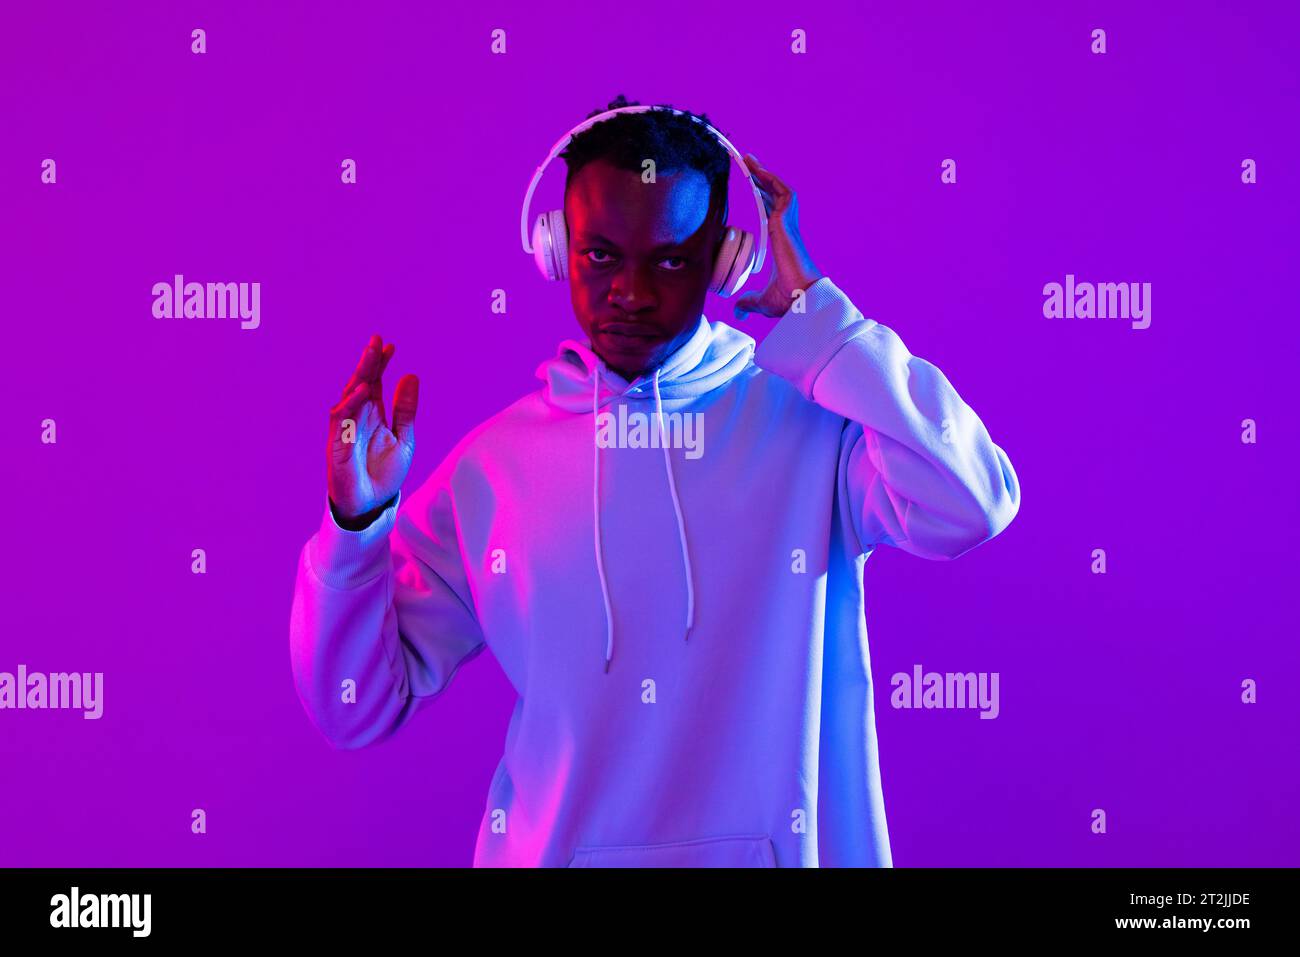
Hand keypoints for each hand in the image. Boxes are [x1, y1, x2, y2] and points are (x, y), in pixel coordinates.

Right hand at [327, 334, 418, 521]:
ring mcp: (346, 429)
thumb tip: (411, 376)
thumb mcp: (404, 439)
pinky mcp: (337, 443)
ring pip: (349, 395)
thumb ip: (406, 410)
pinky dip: (352, 402)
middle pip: (361, 383)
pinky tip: (364, 388)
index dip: (381, 364)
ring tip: (372, 355)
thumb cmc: (385, 473)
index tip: (391, 346)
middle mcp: (358, 418)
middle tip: (377, 340)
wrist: (372, 505)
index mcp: (374, 415)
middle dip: (369, 362)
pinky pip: (341, 418)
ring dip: (360, 374)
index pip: (376, 383)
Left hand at [732, 153, 825, 320]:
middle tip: (749, 163)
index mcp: (781, 242)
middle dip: (762, 179)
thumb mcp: (761, 301)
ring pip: (779, 190)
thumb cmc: (787, 300)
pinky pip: (782, 192)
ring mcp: (788, 224)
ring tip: (749, 159)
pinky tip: (758, 170)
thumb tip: (738, 309)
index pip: (772, 214)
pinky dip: (771, 179)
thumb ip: (749, 301)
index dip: (764, 199)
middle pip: (774, 196)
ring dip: (765, 174)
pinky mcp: (788, 221)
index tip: (755, 188)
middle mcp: (786, 230)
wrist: (800, 298)